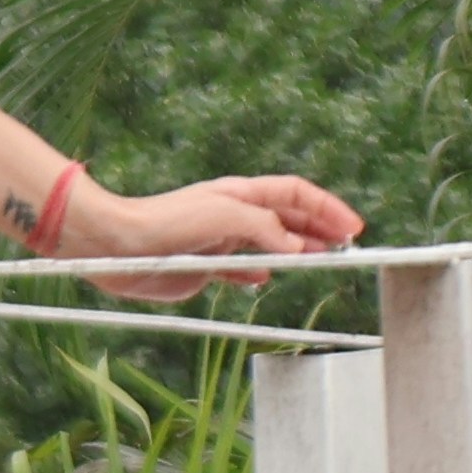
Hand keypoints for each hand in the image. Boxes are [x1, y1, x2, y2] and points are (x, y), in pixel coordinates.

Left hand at [70, 171, 364, 306]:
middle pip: (288, 218)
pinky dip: (256, 272)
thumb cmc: (167, 222)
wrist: (118, 246)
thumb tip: (299, 248)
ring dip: (298, 250)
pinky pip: (238, 268)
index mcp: (240, 194)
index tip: (352, 227)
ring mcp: (220, 240)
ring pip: (269, 243)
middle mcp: (233, 214)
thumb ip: (265, 229)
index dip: (326, 207)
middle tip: (348, 245)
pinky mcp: (203, 266)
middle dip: (320, 228)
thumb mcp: (223, 216)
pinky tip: (265, 279)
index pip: (295, 194)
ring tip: (322, 260)